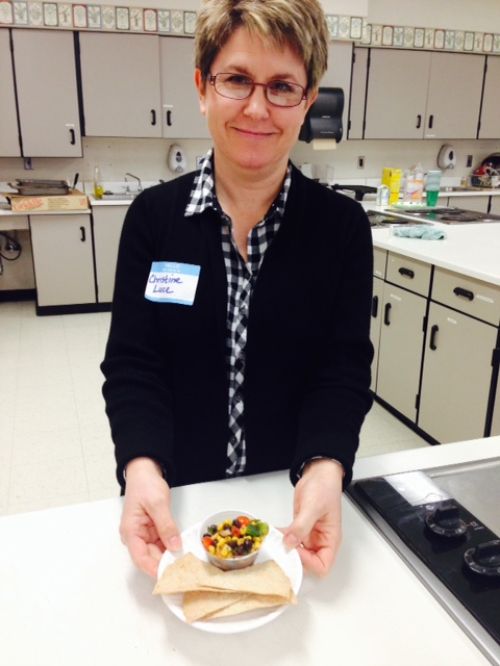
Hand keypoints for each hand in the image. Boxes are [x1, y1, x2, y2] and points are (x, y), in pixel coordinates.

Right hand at [120, 457, 180, 576]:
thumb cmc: (145, 485)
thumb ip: (166, 526)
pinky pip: (162, 544)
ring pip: (157, 553)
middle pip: (149, 558)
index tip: (170, 575)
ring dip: (170, 558)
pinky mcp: (152, 531)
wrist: (144, 472)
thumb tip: (174, 546)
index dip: (154, 569)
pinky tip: (183, 552)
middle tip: (184, 571)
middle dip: (165, 565)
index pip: (141, 558)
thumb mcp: (158, 503)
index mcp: (130, 531)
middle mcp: (135, 537)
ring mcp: (144, 535)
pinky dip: (172, 548)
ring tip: (186, 564)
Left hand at [283, 459, 342, 576]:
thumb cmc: (325, 488)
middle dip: (293, 557)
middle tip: (279, 548)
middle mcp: (320, 541)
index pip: (322, 566)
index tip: (294, 551)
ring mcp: (308, 535)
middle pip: (307, 563)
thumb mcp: (313, 507)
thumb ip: (301, 527)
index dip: (308, 563)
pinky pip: (289, 539)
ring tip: (273, 540)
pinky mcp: (298, 528)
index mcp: (330, 540)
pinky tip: (273, 531)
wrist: (318, 474)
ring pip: (295, 552)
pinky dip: (280, 537)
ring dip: (284, 548)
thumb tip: (289, 544)